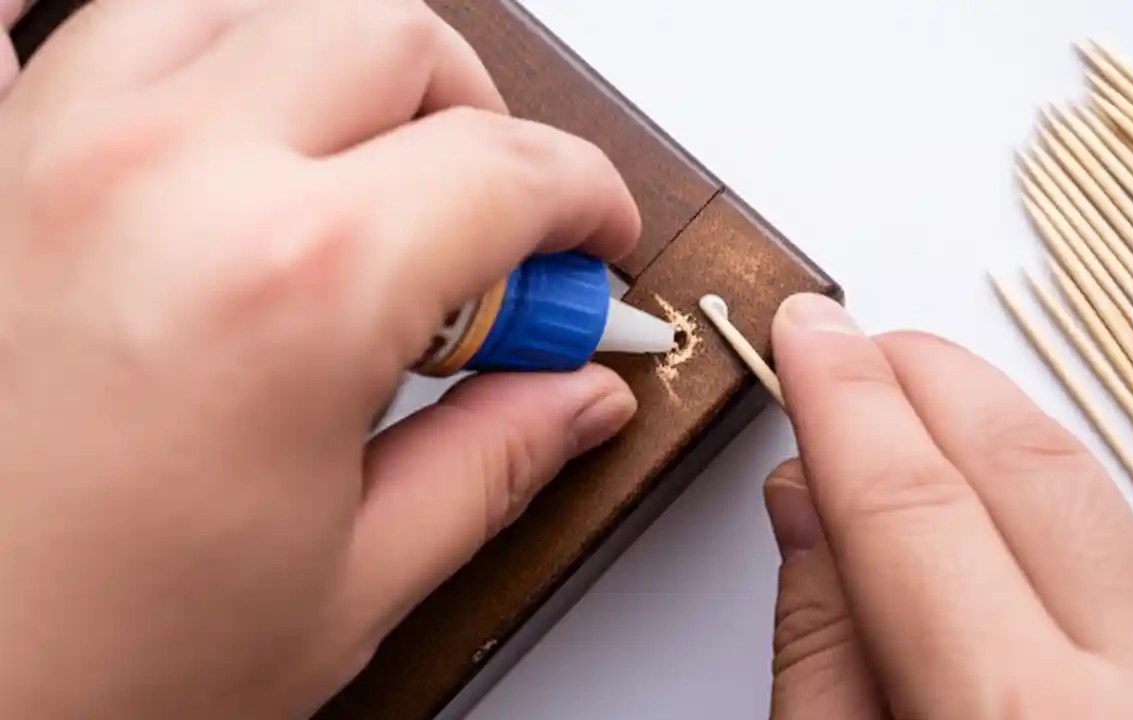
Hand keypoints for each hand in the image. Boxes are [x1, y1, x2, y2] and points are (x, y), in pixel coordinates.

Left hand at [0, 1, 639, 716]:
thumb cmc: (84, 681)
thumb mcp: (348, 585)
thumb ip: (493, 461)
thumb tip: (576, 398)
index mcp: (295, 285)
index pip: (507, 168)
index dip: (585, 200)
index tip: (590, 243)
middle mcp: (164, 175)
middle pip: (393, 41)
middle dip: (481, 119)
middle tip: (490, 224)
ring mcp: (44, 149)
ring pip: (241, 2)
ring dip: (330, 58)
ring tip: (350, 154)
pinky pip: (7, 11)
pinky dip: (90, 21)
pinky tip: (162, 78)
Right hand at [763, 293, 1132, 717]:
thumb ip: (823, 654)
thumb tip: (810, 505)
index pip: (910, 504)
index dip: (843, 402)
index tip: (807, 335)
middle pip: (1026, 465)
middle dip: (924, 380)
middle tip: (850, 350)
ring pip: (1099, 501)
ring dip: (993, 440)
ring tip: (909, 430)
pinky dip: (1062, 514)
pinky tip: (1002, 525)